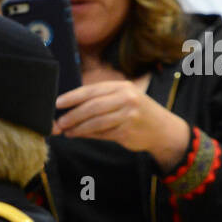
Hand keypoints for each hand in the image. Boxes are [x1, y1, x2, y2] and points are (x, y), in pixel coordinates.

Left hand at [54, 78, 190, 171]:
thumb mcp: (123, 98)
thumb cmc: (137, 112)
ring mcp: (128, 115)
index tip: (57, 103)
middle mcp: (126, 98)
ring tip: (66, 131)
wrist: (163, 129)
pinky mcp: (127, 131)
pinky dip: (87, 134)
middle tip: (59, 123)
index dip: (72, 97)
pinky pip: (102, 134)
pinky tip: (78, 135)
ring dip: (77, 128)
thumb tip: (70, 108)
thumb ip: (100, 100)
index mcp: (122, 87)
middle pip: (92, 107)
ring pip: (95, 122)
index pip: (92, 90)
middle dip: (72, 115)